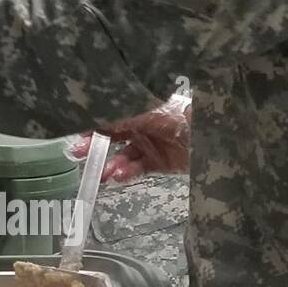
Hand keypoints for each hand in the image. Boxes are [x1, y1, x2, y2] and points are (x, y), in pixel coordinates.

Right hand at [70, 95, 191, 181]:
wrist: (211, 135)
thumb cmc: (179, 116)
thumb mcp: (146, 114)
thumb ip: (120, 119)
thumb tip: (93, 121)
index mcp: (136, 110)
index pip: (107, 118)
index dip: (90, 127)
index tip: (76, 136)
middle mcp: (140, 127)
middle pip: (110, 138)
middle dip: (94, 147)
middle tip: (78, 155)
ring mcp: (149, 145)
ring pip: (122, 156)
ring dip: (111, 164)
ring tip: (103, 173)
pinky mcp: (159, 163)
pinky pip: (137, 169)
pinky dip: (127, 173)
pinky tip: (119, 176)